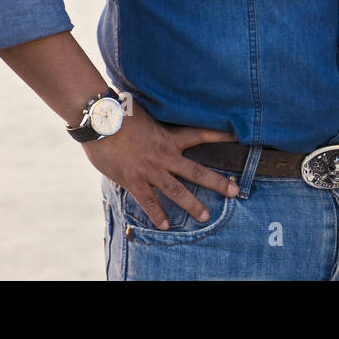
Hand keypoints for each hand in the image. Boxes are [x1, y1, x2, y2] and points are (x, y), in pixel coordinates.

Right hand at [83, 100, 238, 229]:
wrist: (100, 122)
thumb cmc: (120, 113)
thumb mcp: (145, 113)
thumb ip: (156, 121)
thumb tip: (159, 117)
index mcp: (169, 137)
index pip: (201, 134)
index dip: (220, 134)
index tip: (238, 136)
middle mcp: (164, 155)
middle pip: (196, 171)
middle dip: (217, 182)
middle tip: (235, 191)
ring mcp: (150, 170)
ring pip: (176, 190)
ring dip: (191, 204)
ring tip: (205, 217)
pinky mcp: (133, 180)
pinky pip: (148, 200)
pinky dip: (156, 213)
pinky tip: (164, 225)